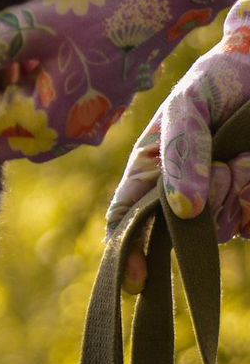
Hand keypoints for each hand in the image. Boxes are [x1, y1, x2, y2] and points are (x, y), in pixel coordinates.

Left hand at [0, 0, 237, 161]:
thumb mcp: (29, 24)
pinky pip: (52, 122)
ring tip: (14, 56)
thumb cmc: (98, 9)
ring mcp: (85, 130)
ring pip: (25, 131)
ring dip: (9, 100)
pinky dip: (35, 98)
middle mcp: (65, 138)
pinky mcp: (97, 115)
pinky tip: (38, 60)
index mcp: (44, 124)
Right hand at [107, 0, 249, 290]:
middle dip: (208, 205)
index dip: (127, 254)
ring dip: (237, 196)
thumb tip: (184, 211)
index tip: (139, 280)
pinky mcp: (246, 204)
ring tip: (243, 158)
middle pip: (180, 234)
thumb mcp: (188, 108)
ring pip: (220, 230)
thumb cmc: (215, 83)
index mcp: (146, 173)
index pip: (125, 223)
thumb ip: (182, 154)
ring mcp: (213, 202)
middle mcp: (175, 195)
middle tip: (225, 167)